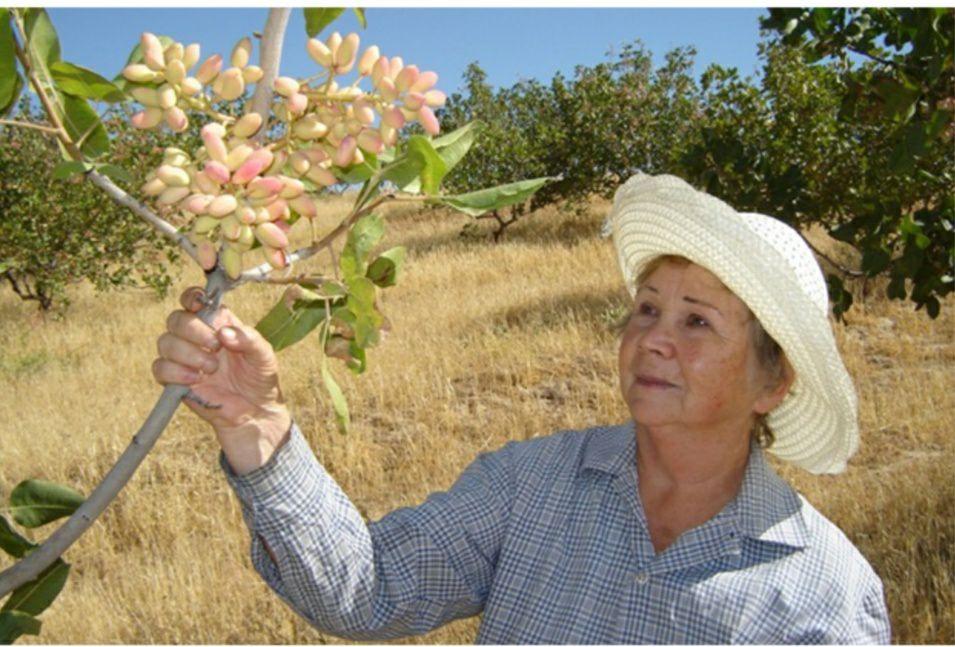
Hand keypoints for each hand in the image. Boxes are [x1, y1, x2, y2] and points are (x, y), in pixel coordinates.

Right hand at [153, 286, 291, 474]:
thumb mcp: (263, 355)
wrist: (254, 411)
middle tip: (215, 347)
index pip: (193, 299)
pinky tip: (195, 380)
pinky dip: (175, 372)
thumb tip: (224, 333)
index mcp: (217, 322)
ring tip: (211, 368)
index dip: (191, 298)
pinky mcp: (175, 379)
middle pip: (176, 319)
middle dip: (193, 330)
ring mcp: (183, 357)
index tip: (199, 305)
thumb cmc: (260, 377)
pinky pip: (160, 368)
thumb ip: (248, 339)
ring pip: (165, 342)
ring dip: (187, 353)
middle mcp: (196, 336)